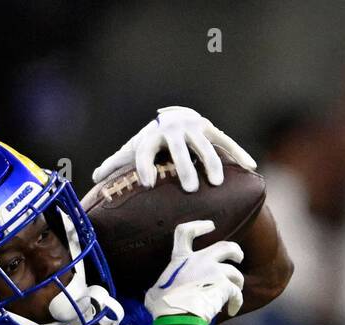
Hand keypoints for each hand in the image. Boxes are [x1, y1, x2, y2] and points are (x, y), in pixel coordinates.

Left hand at [92, 106, 256, 192]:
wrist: (174, 116)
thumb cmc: (152, 141)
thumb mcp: (134, 149)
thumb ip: (116, 163)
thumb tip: (94, 177)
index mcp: (151, 136)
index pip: (144, 150)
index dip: (144, 165)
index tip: (149, 184)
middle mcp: (172, 129)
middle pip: (178, 148)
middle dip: (185, 167)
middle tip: (190, 188)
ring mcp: (194, 127)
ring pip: (204, 146)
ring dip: (211, 162)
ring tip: (217, 182)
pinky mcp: (211, 129)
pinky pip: (226, 142)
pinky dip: (238, 154)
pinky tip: (250, 167)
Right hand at [144, 220, 243, 324]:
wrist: (177, 316)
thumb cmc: (163, 305)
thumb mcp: (155, 290)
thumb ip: (161, 287)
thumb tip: (156, 294)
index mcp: (181, 258)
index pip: (186, 232)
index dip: (199, 226)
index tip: (211, 225)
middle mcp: (201, 260)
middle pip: (225, 246)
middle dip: (235, 250)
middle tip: (239, 257)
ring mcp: (215, 272)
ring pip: (235, 272)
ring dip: (237, 281)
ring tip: (236, 290)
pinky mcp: (225, 286)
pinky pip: (236, 293)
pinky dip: (236, 301)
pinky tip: (232, 310)